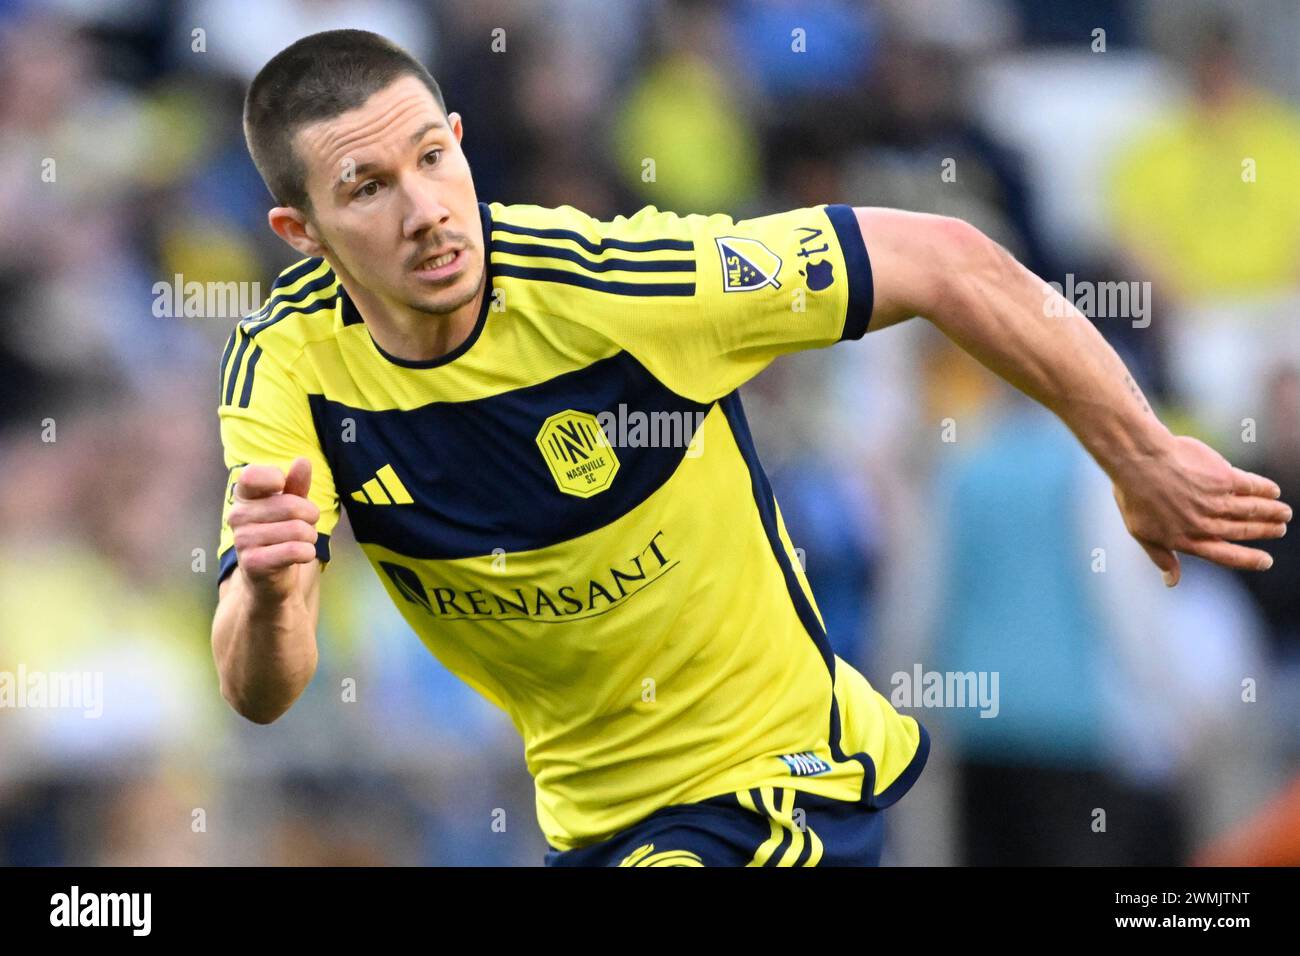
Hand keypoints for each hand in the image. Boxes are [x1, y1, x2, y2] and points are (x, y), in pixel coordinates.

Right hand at [228, 457, 319, 598]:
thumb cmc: (281, 533)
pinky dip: (307, 552)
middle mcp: (237, 516)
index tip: (283, 487)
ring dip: (310, 537)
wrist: (270, 578)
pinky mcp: (253, 563)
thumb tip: (303, 460)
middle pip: (291, 506)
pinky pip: (294, 550)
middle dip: (310, 516)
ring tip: (302, 542)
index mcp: (243, 496)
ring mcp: (242, 540)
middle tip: (307, 525)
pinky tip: (302, 555)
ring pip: (297, 530)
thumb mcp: (291, 504)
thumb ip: (296, 484)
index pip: (252, 475)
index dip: (276, 479)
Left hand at [1111, 435, 1290, 586]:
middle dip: (1264, 531)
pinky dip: (1265, 489)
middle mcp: (1205, 523)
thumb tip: (1171, 583)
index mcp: (1187, 539)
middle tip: (1280, 530)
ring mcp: (1215, 500)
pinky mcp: (1222, 477)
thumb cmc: (1134, 495)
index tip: (1266, 561)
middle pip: (1242, 530)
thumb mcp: (1141, 533)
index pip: (1224, 555)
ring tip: (1284, 513)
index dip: (1247, 559)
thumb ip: (1161, 557)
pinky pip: (1251, 486)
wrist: (1138, 461)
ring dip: (1271, 512)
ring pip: (1251, 509)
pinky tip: (1273, 490)